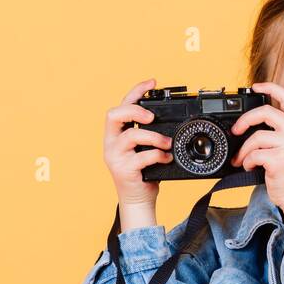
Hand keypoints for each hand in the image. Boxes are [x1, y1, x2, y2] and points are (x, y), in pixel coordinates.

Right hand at [103, 77, 172, 208]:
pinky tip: (167, 158)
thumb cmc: (143, 172)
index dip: (135, 91)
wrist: (137, 200)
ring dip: (154, 137)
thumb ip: (149, 133)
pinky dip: (158, 155)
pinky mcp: (123, 170)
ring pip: (131, 135)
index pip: (122, 105)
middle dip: (135, 111)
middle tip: (152, 117)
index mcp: (116, 133)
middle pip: (114, 114)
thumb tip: (171, 118)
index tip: (152, 82)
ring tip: (168, 143)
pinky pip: (142, 157)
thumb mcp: (144, 148)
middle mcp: (111, 142)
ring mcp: (115, 156)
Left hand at [230, 82, 283, 225]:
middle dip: (245, 120)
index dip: (269, 87)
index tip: (255, 87)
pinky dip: (247, 162)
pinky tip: (250, 168)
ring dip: (243, 150)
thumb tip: (250, 126)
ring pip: (256, 137)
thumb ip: (277, 133)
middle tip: (236, 130)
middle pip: (265, 111)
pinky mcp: (280, 159)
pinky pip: (254, 155)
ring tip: (242, 160)